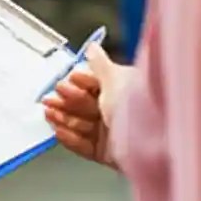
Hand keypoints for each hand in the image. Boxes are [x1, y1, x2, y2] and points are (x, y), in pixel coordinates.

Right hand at [43, 42, 130, 169]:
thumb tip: (92, 47)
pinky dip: (70, 139)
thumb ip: (99, 64)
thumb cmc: (136, 104)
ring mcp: (114, 133)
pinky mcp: (108, 153)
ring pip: (82, 125)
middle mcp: (119, 111)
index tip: (63, 83)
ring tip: (49, 114)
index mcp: (124, 90)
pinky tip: (58, 131)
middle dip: (66, 102)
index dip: (77, 84)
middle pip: (86, 105)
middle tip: (51, 98)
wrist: (151, 139)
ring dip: (63, 119)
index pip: (95, 85)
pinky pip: (85, 146)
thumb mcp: (114, 77)